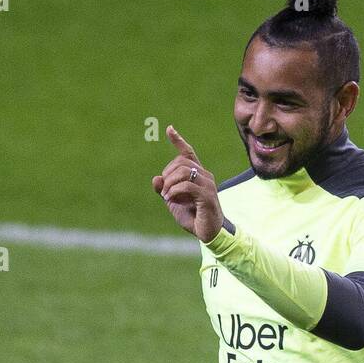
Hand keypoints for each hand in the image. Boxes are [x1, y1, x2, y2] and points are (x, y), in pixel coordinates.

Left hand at [152, 126, 224, 242]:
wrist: (208, 233)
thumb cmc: (193, 216)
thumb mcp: (173, 202)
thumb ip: (164, 190)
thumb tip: (155, 179)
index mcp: (197, 175)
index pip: (188, 153)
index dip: (178, 141)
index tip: (169, 129)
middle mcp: (205, 176)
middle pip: (181, 162)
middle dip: (167, 175)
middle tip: (162, 192)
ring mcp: (208, 185)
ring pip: (184, 171)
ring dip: (169, 183)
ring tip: (166, 197)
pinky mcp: (207, 196)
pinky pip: (187, 185)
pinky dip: (174, 191)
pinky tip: (171, 199)